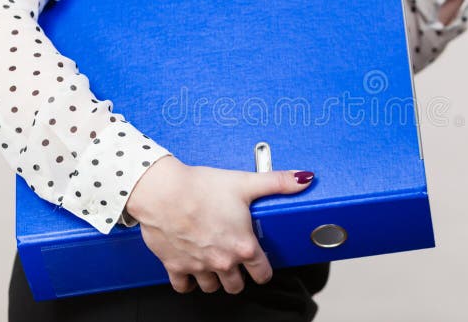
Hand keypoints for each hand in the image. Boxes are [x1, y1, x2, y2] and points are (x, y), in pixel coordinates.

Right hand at [125, 155, 314, 293]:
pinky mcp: (175, 266)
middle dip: (239, 277)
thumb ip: (278, 182)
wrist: (163, 192)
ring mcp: (199, 267)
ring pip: (212, 288)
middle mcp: (223, 261)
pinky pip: (184, 287)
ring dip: (215, 280)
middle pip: (237, 286)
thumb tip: (304, 179)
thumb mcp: (245, 182)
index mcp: (243, 246)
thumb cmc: (201, 187)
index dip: (264, 270)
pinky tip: (192, 271)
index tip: (260, 264)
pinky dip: (188, 282)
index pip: (263, 274)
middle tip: (236, 262)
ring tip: (216, 264)